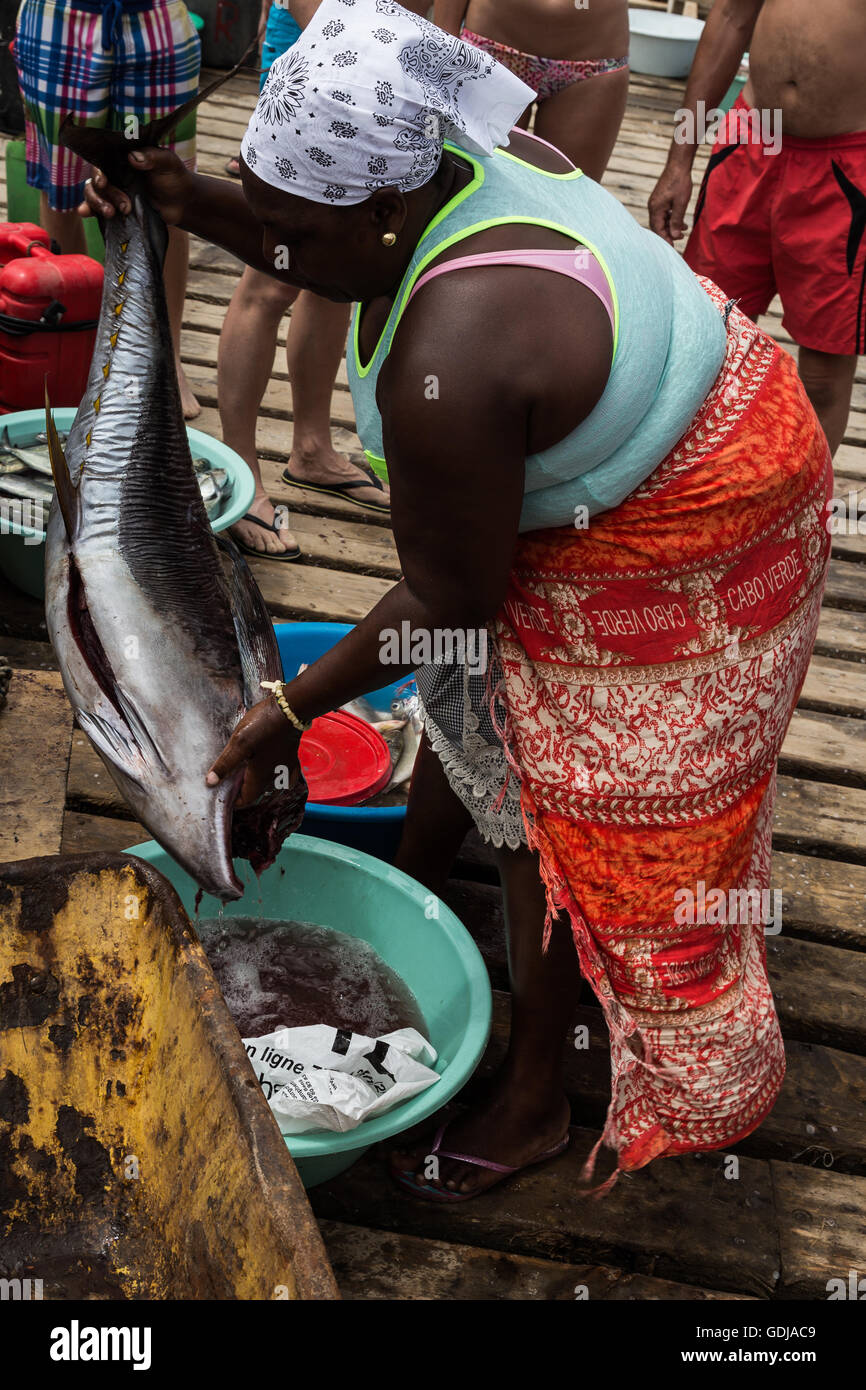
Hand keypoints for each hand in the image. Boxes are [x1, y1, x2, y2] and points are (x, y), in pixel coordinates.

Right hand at [78, 147, 192, 225]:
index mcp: (123, 158)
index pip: (102, 160)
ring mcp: (114, 190)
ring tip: (113, 213)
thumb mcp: (167, 162)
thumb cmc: (175, 177)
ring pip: (94, 194)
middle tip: (122, 206)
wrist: (183, 203)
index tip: (104, 182)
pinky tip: (84, 213)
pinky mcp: (117, 208)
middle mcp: (115, 172)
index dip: (98, 171)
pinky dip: (90, 210)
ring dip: (98, 204)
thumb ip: (152, 156)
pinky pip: (98, 208)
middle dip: (104, 194)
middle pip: (96, 180)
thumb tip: (132, 157)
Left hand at [206, 697, 302, 807]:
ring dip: (258, 782)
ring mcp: (285, 766)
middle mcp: (274, 775)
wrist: (290, 708)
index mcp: (260, 776)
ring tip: (245, 774)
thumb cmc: (263, 725)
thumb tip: (211, 782)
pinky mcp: (291, 755)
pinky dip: (277, 776)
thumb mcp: (239, 743)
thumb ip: (225, 763)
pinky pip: (285, 774)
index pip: (246, 799)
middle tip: (229, 782)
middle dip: (244, 791)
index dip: (235, 802)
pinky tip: (272, 769)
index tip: (224, 797)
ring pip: (270, 783)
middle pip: (257, 791)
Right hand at [648, 160, 693, 244]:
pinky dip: (672, 218)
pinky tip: (681, 221)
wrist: (678, 165)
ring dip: (672, 226)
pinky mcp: (660, 199)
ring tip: (684, 230)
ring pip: (662, 220)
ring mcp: (656, 202)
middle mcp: (653, 206)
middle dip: (668, 234)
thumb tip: (674, 236)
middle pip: (658, 226)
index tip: (673, 246)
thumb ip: (676, 221)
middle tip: (680, 239)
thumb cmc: (680, 182)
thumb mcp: (680, 204)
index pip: (658, 229)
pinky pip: (664, 213)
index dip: (665, 238)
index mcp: (656, 208)